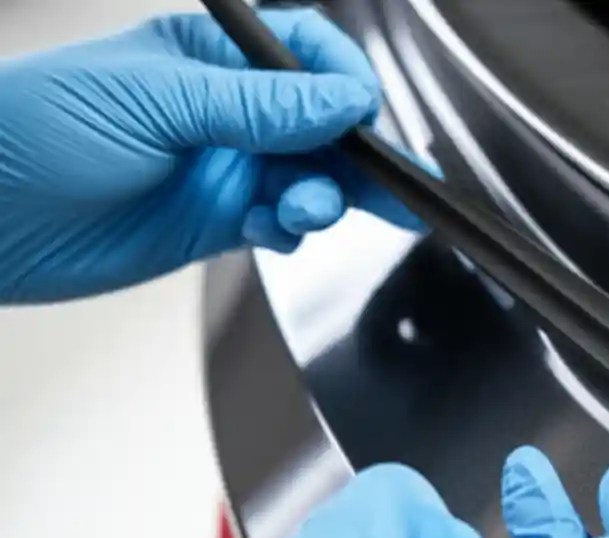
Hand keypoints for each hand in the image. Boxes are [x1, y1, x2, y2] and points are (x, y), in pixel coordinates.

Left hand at [0, 9, 423, 301]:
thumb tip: (345, 100)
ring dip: (325, 199)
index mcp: (212, 59)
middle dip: (359, 156)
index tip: (362, 115)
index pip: (307, 56)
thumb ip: (259, 107)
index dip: (345, 83)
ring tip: (304, 211)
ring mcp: (225, 169)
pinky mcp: (217, 224)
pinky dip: (291, 232)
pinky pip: (282, 226)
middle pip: (324, 126)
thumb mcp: (157, 101)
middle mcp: (227, 112)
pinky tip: (272, 231)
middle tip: (394, 187)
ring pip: (311, 181)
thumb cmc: (34, 129)